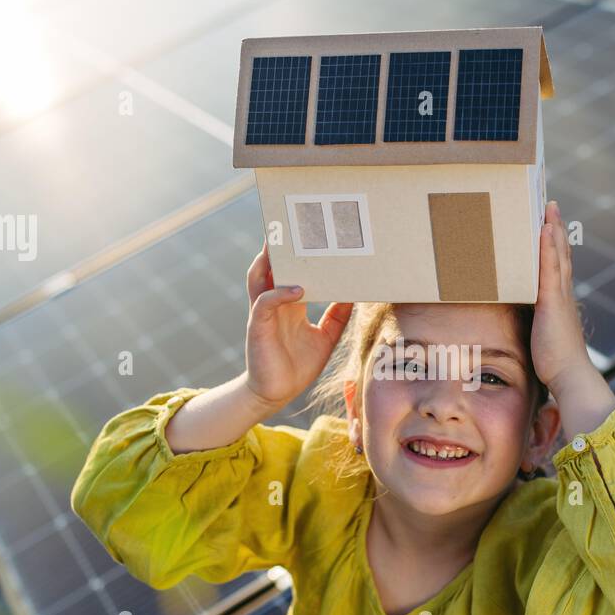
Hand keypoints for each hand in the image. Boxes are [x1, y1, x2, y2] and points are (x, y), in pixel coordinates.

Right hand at [243, 241, 352, 408]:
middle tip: (292, 221)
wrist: (277, 392)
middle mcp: (274, 302)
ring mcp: (263, 312)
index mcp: (289, 302)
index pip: (291, 268)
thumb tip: (356, 293)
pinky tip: (297, 290)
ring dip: (268, 259)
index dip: (298, 251)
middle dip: (278, 244)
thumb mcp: (326, 335)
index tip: (313, 231)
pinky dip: (280, 294)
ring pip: (260, 277)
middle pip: (271, 265)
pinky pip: (265, 304)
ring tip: (282, 242)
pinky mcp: (258, 327)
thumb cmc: (299, 364)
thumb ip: (338, 314)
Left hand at [531, 201, 592, 392]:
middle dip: (555, 228)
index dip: (556, 245)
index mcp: (561, 301)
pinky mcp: (553, 301)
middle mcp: (564, 293)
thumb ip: (539, 327)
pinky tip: (545, 229)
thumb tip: (531, 328)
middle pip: (560, 253)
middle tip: (550, 205)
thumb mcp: (544, 338)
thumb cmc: (556, 363)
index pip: (559, 266)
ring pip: (557, 255)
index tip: (551, 225)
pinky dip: (549, 247)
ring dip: (553, 229)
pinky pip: (550, 268)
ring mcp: (560, 295)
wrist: (570, 375)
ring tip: (548, 207)